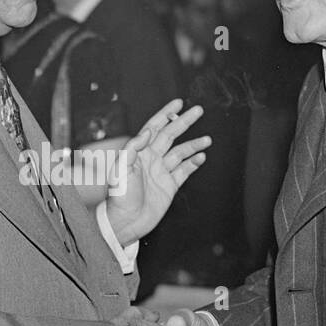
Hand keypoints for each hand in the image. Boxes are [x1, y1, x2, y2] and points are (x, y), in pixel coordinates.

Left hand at [105, 100, 209, 245]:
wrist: (126, 222)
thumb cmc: (119, 197)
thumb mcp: (121, 169)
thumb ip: (133, 147)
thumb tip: (148, 131)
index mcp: (138, 153)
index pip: (154, 128)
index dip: (165, 114)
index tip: (178, 103)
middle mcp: (151, 159)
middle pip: (171, 136)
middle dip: (184, 122)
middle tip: (198, 111)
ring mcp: (161, 172)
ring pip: (181, 152)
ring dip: (194, 144)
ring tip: (207, 139)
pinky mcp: (169, 186)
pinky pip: (184, 170)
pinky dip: (193, 163)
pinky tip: (201, 156)